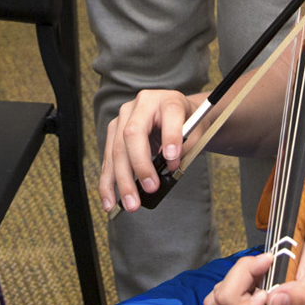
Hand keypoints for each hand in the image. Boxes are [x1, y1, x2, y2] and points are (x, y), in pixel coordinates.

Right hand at [99, 89, 203, 212]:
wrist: (177, 115)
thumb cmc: (188, 124)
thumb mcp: (196, 133)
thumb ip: (186, 147)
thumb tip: (168, 167)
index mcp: (168, 100)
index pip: (170, 114)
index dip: (171, 135)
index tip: (173, 158)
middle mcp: (142, 103)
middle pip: (133, 134)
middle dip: (139, 166)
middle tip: (150, 189)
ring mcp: (124, 116)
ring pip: (117, 149)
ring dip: (120, 180)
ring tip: (129, 204)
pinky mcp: (114, 130)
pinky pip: (108, 157)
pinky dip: (108, 181)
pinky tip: (109, 199)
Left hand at [204, 241, 304, 304]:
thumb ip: (300, 295)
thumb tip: (273, 303)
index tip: (266, 289)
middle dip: (240, 284)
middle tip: (266, 265)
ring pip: (219, 301)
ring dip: (237, 276)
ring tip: (262, 265)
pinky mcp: (240, 297)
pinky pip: (220, 290)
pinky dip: (234, 274)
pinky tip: (255, 268)